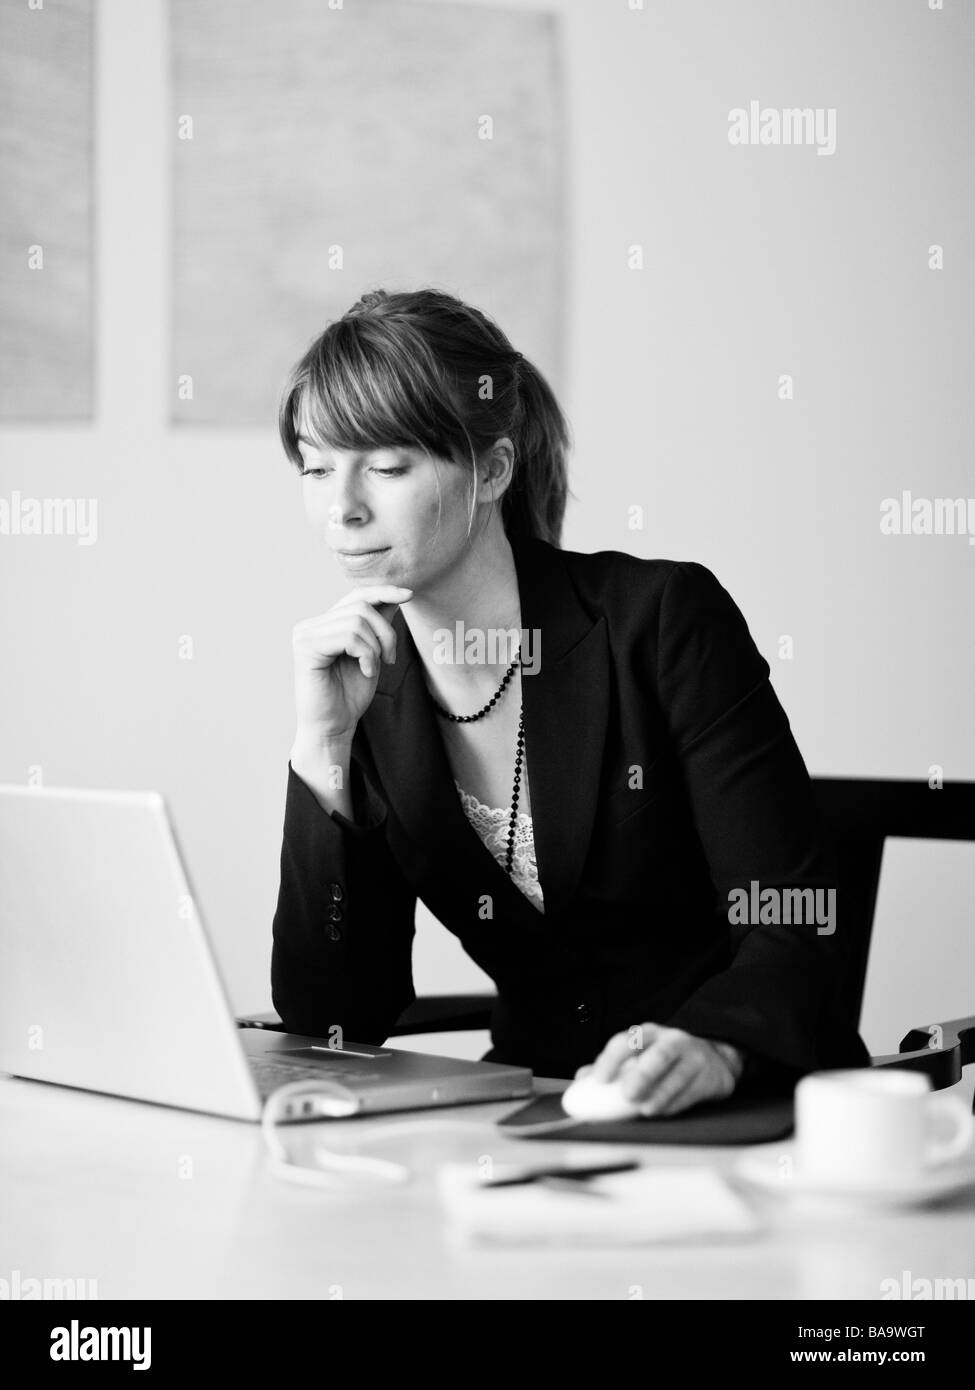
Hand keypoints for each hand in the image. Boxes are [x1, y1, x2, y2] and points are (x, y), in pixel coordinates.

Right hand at [291, 584, 412, 740]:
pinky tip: (365, 671)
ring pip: (357, 621)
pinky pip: (349, 637)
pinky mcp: (306, 648)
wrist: (333, 727)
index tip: (409, 595)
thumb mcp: (371, 654)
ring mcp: (305, 635)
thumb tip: (394, 596)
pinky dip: (366, 655)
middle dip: (385, 632)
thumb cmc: (349, 695)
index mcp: (325, 624)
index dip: (383, 591)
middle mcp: (311, 625)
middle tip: (389, 659)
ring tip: (372, 668)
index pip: (356, 595)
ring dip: (376, 647)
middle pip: (361, 606)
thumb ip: (377, 626)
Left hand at [574, 1023, 744, 1116]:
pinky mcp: (708, 1076)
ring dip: (661, 1093)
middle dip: (642, 1074)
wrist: (713, 1064)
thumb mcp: (639, 1057)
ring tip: (646, 1109)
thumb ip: (611, 1067)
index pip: (627, 1041)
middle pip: (658, 1054)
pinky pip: (691, 1091)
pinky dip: (675, 1104)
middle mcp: (671, 1041)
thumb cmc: (665, 1061)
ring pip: (678, 1073)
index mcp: (648, 1034)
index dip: (611, 1059)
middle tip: (628, 1094)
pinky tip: (663, 1112)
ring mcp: (693, 1057)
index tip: (599, 1080)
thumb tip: (581, 1080)